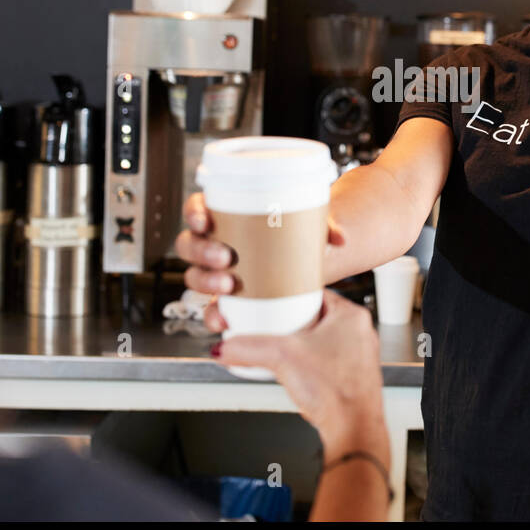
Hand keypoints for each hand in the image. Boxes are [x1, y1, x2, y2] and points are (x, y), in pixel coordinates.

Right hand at [176, 192, 345, 333]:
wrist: (305, 264)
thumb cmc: (296, 236)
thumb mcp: (308, 226)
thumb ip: (324, 228)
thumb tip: (339, 237)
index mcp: (225, 217)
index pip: (197, 208)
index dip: (193, 212)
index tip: (205, 219)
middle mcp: (214, 243)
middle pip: (189, 245)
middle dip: (201, 251)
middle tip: (225, 256)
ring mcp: (217, 272)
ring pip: (195, 276)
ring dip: (206, 282)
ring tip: (229, 285)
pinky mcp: (226, 299)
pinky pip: (210, 308)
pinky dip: (214, 315)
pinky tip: (225, 320)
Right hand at [211, 289, 387, 455]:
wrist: (352, 431)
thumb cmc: (335, 392)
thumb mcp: (282, 357)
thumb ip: (248, 348)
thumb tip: (226, 347)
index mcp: (352, 315)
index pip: (315, 294)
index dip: (290, 297)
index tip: (273, 303)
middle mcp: (360, 333)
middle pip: (316, 318)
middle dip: (292, 324)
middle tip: (272, 328)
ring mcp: (358, 357)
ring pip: (320, 341)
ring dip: (299, 345)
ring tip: (280, 350)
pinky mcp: (352, 378)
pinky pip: (325, 361)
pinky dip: (308, 364)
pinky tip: (294, 372)